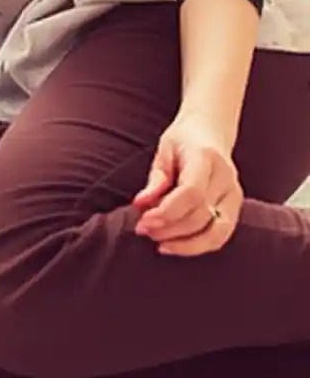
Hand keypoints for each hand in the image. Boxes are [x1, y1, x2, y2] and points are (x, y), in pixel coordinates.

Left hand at [133, 111, 241, 255]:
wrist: (210, 131)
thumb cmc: (182, 140)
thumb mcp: (163, 151)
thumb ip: (155, 179)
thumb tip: (140, 205)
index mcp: (206, 158)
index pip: (192, 193)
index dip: (167, 212)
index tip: (144, 222)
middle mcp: (226, 178)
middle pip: (201, 215)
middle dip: (169, 229)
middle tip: (143, 230)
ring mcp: (235, 194)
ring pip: (216, 232)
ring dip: (184, 244)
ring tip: (158, 242)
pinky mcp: (236, 207)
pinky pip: (221, 235)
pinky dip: (198, 246)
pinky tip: (175, 245)